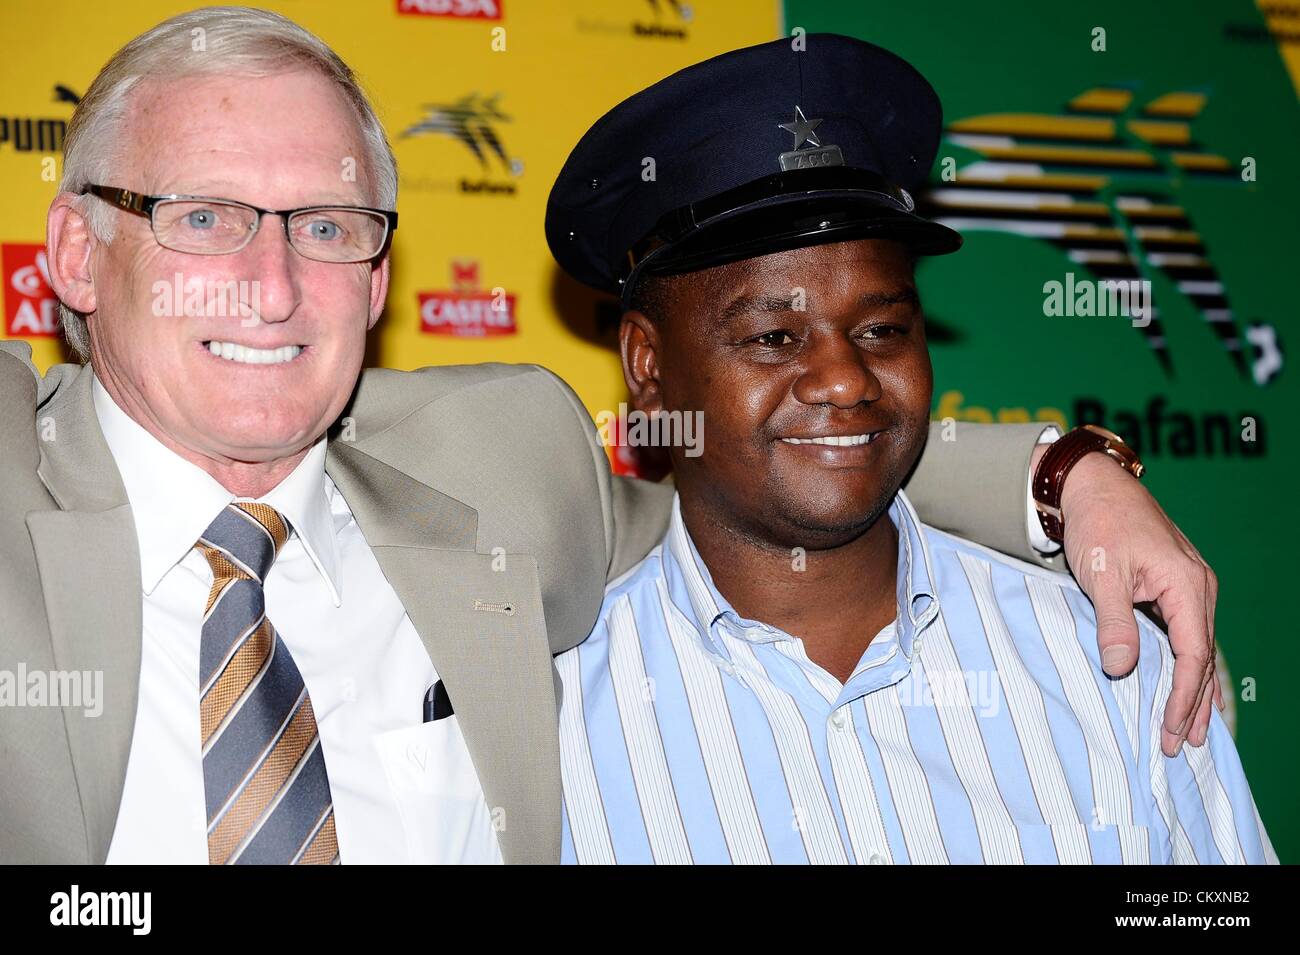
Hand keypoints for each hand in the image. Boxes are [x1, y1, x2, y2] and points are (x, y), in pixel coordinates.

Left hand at [1038, 447, 1220, 756]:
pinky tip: (1189, 685)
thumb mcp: (1101, 574)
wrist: (1092, 485)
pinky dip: (1189, 664)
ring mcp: (1190, 585)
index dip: (1182, 696)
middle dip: (1192, 703)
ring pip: (1198, 648)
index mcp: (1186, 585)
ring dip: (1194, 688)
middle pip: (1202, 657)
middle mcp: (1198, 587)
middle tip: (1181, 745)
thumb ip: (1113, 622)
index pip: (1192, 655)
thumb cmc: (1098, 523)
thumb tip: (1121, 669)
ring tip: (1190, 729)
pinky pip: (1188, 633)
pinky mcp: (1175, 584)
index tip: (1168, 730)